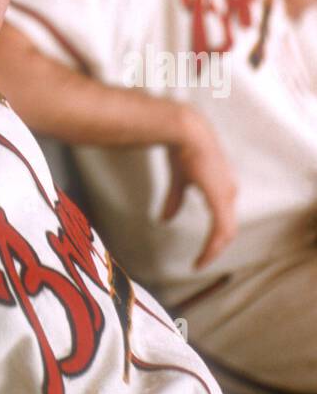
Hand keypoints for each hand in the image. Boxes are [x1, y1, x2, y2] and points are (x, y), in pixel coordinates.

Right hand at [162, 110, 237, 268]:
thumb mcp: (179, 178)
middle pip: (228, 228)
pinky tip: (203, 255)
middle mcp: (229, 191)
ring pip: (226, 232)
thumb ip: (175, 200)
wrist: (186, 130)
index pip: (224, 217)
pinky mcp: (221, 198)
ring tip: (201, 262)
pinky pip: (220, 230)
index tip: (202, 251)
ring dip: (213, 249)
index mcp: (222, 185)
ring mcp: (227, 195)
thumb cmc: (183, 147)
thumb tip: (164, 220)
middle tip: (201, 260)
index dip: (214, 236)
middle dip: (215, 246)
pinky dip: (212, 245)